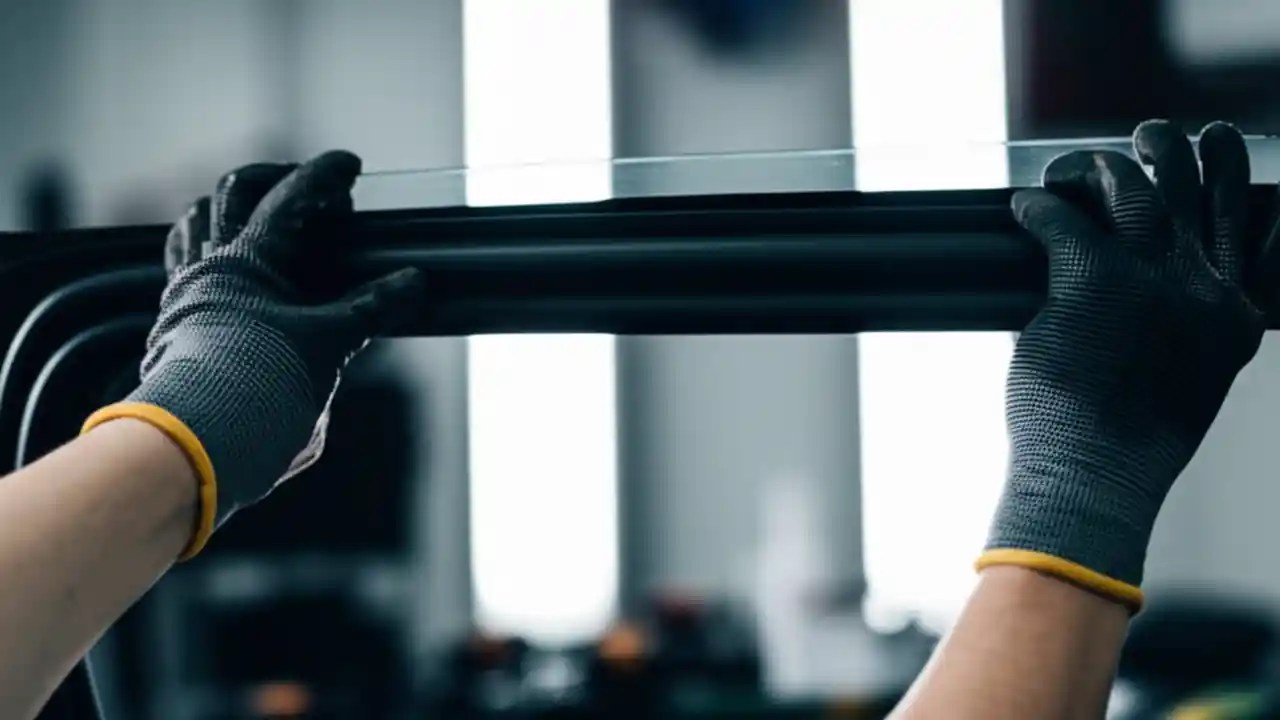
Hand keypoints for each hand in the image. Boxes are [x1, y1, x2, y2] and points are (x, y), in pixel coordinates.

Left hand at [83, 151, 424, 557]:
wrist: (200, 440)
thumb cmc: (262, 390)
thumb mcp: (328, 346)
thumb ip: (369, 308)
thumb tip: (411, 282)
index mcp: (248, 260)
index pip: (290, 196)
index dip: (325, 175)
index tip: (350, 165)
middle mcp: (210, 266)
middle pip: (232, 192)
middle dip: (270, 178)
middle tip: (304, 187)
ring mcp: (187, 292)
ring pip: (196, 223)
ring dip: (229, 210)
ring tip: (261, 218)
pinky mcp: (175, 322)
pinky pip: (183, 265)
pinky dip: (207, 250)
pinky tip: (228, 267)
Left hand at [979, 121, 1270, 609]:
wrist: (1095, 480)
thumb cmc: (1124, 443)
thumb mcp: (1184, 380)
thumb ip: (1182, 325)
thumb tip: (1148, 284)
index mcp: (1234, 317)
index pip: (1256, 231)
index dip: (1237, 189)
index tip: (1226, 161)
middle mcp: (1205, 290)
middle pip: (1205, 189)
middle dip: (1181, 152)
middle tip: (1151, 138)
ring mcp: (1154, 279)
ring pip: (1140, 186)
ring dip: (1105, 165)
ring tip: (1077, 166)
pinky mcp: (1095, 279)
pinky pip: (1064, 219)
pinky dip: (1039, 208)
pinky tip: (1023, 207)